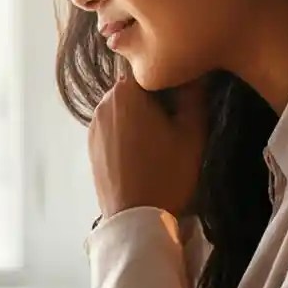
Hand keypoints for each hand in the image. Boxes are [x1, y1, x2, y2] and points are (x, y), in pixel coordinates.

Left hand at [87, 64, 208, 219]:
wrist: (135, 219)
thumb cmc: (167, 174)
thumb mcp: (192, 133)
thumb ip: (194, 95)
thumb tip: (196, 71)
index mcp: (126, 92)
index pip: (152, 68)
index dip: (172, 78)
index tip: (187, 96)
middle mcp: (104, 103)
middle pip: (136, 87)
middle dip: (156, 97)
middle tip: (178, 119)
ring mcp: (94, 125)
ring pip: (124, 108)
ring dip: (141, 115)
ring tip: (163, 138)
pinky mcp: (91, 146)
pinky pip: (114, 128)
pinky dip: (128, 132)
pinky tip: (144, 152)